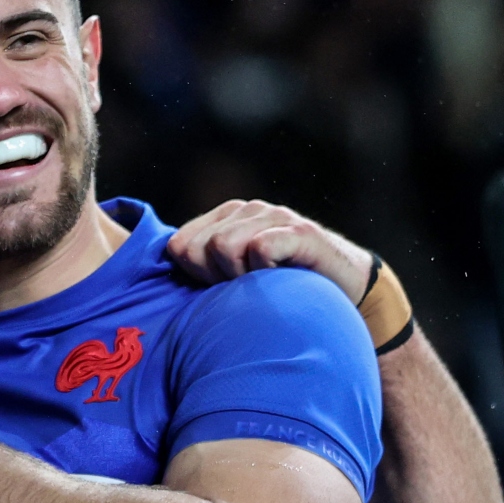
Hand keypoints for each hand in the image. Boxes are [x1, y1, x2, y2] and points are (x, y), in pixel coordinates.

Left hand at [167, 200, 369, 304]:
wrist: (343, 293)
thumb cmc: (280, 289)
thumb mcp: (233, 279)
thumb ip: (201, 271)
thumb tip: (160, 277)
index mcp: (224, 218)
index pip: (178, 245)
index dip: (194, 276)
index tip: (221, 288)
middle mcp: (247, 209)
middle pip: (197, 248)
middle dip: (214, 278)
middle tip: (245, 287)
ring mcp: (274, 216)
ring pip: (223, 246)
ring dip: (240, 276)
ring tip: (263, 281)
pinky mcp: (300, 231)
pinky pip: (259, 248)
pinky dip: (265, 270)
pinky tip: (281, 276)